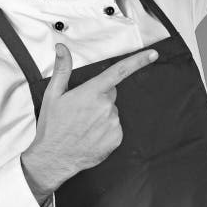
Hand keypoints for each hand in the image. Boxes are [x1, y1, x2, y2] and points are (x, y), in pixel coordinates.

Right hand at [21, 43, 157, 200]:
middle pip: (110, 94)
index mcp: (91, 92)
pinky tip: (90, 135)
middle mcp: (105, 106)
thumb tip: (61, 48)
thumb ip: (62, 68)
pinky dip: (105, 130)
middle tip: (81, 111)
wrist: (53, 158)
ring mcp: (112, 123)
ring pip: (112, 111)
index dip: (138, 61)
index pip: (119, 71)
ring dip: (101, 115)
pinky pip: (115, 127)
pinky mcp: (116, 138)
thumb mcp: (53, 94)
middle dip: (99, 98)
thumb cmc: (52, 126)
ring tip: (83, 126)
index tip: (153, 54)